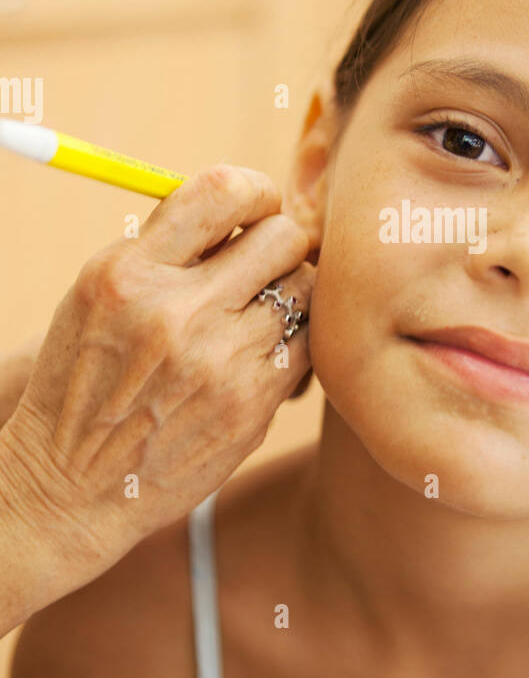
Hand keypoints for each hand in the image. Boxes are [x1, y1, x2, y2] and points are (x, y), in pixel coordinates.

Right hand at [0, 165, 314, 601]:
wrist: (71, 486)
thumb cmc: (87, 382)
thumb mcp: (97, 297)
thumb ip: (165, 248)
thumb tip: (243, 207)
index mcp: (129, 271)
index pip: (223, 191)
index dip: (257, 192)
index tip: (258, 208)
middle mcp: (175, 311)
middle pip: (282, 237)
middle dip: (282, 244)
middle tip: (266, 265)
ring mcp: (219, 360)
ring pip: (305, 290)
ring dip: (291, 294)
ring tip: (260, 314)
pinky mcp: (251, 404)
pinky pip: (307, 346)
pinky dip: (294, 343)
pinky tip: (262, 354)